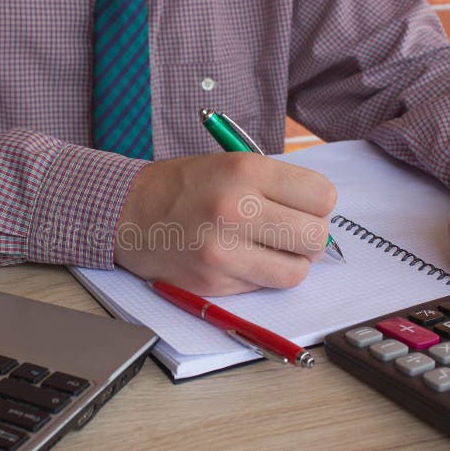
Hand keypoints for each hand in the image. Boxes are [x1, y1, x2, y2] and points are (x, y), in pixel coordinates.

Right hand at [114, 152, 336, 295]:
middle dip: (311, 238)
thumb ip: (275, 185)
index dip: (318, 205)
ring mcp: (225, 251)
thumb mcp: (230, 164)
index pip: (322, 196)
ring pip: (297, 271)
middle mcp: (237, 210)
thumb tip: (320, 215)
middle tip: (293, 234)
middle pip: (316, 236)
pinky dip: (263, 277)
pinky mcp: (215, 282)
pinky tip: (243, 260)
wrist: (128, 213)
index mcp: (245, 171)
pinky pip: (265, 286)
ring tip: (271, 251)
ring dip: (291, 263)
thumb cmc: (182, 186)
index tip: (305, 208)